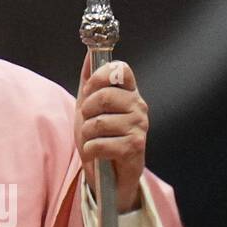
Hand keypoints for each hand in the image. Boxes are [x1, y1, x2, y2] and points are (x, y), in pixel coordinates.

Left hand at [75, 54, 147, 212]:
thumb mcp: (89, 106)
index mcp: (129, 92)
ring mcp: (139, 127)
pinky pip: (100, 143)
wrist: (109, 173)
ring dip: (87, 134)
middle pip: (104, 95)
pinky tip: (98, 153)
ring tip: (95, 139)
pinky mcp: (135, 148)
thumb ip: (89, 80)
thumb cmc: (100, 136)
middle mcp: (138, 106)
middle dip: (86, 111)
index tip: (89, 90)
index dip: (99, 77)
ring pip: (98, 122)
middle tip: (89, 121)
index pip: (120, 69)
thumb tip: (90, 53)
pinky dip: (91, 150)